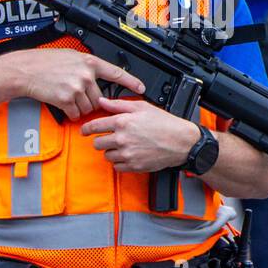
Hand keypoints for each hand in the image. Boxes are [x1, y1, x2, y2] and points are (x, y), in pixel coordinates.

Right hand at [5, 48, 143, 119]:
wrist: (25, 70)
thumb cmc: (43, 62)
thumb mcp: (69, 56)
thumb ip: (85, 66)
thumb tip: (95, 75)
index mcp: (89, 62)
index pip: (116, 73)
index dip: (131, 82)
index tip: (141, 89)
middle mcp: (86, 75)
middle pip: (99, 98)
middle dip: (90, 101)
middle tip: (78, 96)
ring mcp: (77, 87)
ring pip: (88, 107)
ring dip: (79, 108)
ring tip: (67, 97)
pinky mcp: (67, 99)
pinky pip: (76, 114)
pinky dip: (70, 113)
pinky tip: (62, 104)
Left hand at [80, 96, 200, 172]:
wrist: (182, 142)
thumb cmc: (165, 123)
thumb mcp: (142, 107)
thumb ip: (118, 104)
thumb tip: (102, 101)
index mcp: (123, 122)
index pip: (94, 127)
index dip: (86, 129)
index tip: (85, 130)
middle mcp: (122, 139)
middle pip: (97, 143)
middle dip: (102, 140)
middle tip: (111, 137)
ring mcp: (127, 154)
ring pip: (106, 155)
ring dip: (111, 151)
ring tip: (124, 145)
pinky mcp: (133, 166)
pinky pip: (116, 166)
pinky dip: (120, 161)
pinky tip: (129, 154)